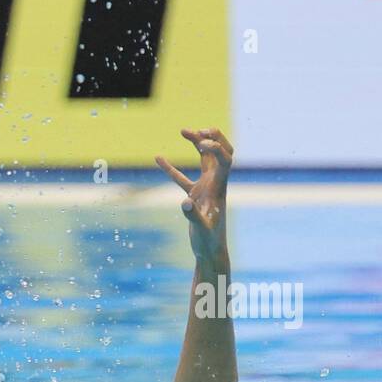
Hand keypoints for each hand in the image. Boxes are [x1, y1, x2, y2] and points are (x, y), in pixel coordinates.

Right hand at [155, 127, 232, 264]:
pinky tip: (158, 158)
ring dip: (196, 144)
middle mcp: (215, 184)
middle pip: (220, 153)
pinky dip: (171, 168)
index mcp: (218, 187)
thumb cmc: (208, 241)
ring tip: (183, 131)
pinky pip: (182, 178)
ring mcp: (205, 189)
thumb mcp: (201, 229)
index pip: (224, 159)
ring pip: (204, 160)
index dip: (215, 147)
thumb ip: (193, 215)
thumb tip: (184, 203)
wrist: (209, 251)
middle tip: (197, 130)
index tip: (200, 143)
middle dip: (212, 137)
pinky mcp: (195, 196)